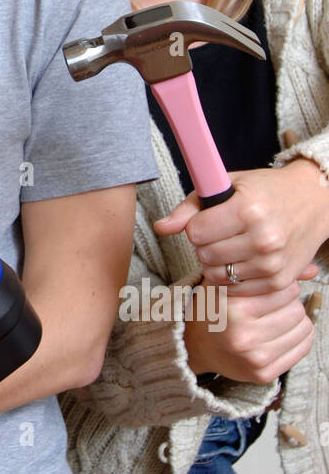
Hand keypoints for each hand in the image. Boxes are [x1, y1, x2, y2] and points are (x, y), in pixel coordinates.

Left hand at [155, 161, 328, 291]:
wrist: (313, 202)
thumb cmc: (265, 190)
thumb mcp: (227, 185)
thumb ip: (189, 207)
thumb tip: (161, 227)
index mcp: (248, 210)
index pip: (196, 232)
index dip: (196, 226)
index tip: (208, 219)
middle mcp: (263, 239)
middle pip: (204, 255)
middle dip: (205, 244)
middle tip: (221, 232)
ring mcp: (272, 263)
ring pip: (217, 275)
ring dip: (217, 262)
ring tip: (231, 244)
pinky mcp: (279, 281)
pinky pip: (236, 288)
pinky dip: (232, 277)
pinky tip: (242, 259)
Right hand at [183, 276, 313, 382]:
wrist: (195, 346)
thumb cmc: (215, 309)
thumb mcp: (230, 282)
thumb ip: (267, 272)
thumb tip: (312, 270)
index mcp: (233, 309)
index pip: (285, 288)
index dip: (279, 285)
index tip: (268, 288)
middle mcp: (243, 336)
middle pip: (297, 309)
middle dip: (288, 304)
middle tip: (271, 305)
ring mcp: (254, 358)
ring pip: (304, 328)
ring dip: (294, 321)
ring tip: (274, 318)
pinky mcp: (264, 374)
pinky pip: (303, 348)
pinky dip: (296, 338)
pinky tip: (279, 334)